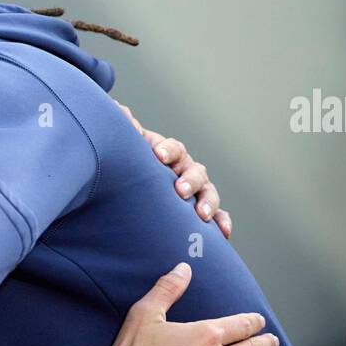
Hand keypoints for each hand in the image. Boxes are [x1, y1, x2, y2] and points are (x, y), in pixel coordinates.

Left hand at [116, 101, 232, 238]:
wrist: (134, 187)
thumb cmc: (131, 166)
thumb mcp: (127, 151)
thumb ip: (125, 134)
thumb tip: (121, 113)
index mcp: (169, 154)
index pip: (174, 149)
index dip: (168, 151)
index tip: (159, 156)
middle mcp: (186, 170)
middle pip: (196, 171)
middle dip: (190, 180)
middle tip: (180, 190)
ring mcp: (197, 190)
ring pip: (209, 193)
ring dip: (207, 202)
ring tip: (201, 215)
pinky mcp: (201, 210)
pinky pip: (217, 216)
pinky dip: (221, 222)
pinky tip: (224, 232)